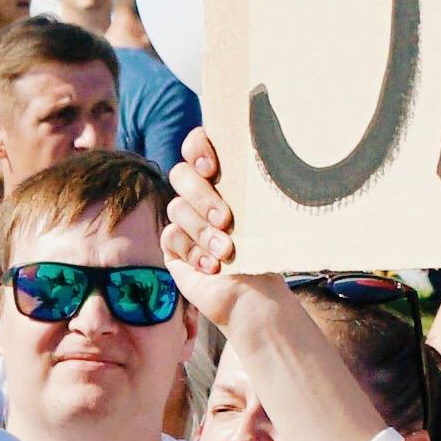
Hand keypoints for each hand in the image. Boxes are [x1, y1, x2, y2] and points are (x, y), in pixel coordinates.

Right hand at [162, 140, 248, 314]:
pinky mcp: (173, 247)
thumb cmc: (265, 250)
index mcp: (221, 176)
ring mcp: (183, 220)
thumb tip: (270, 152)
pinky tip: (212, 266)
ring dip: (202, 230)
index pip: (197, 144)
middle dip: (201, 196)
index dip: (197, 148)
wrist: (256, 295)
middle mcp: (199, 193)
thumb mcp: (264, 212)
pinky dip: (192, 251)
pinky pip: (170, 237)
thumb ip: (256, 182)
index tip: (212, 168)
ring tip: (225, 250)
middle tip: (225, 218)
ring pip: (176, 207)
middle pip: (180, 174)